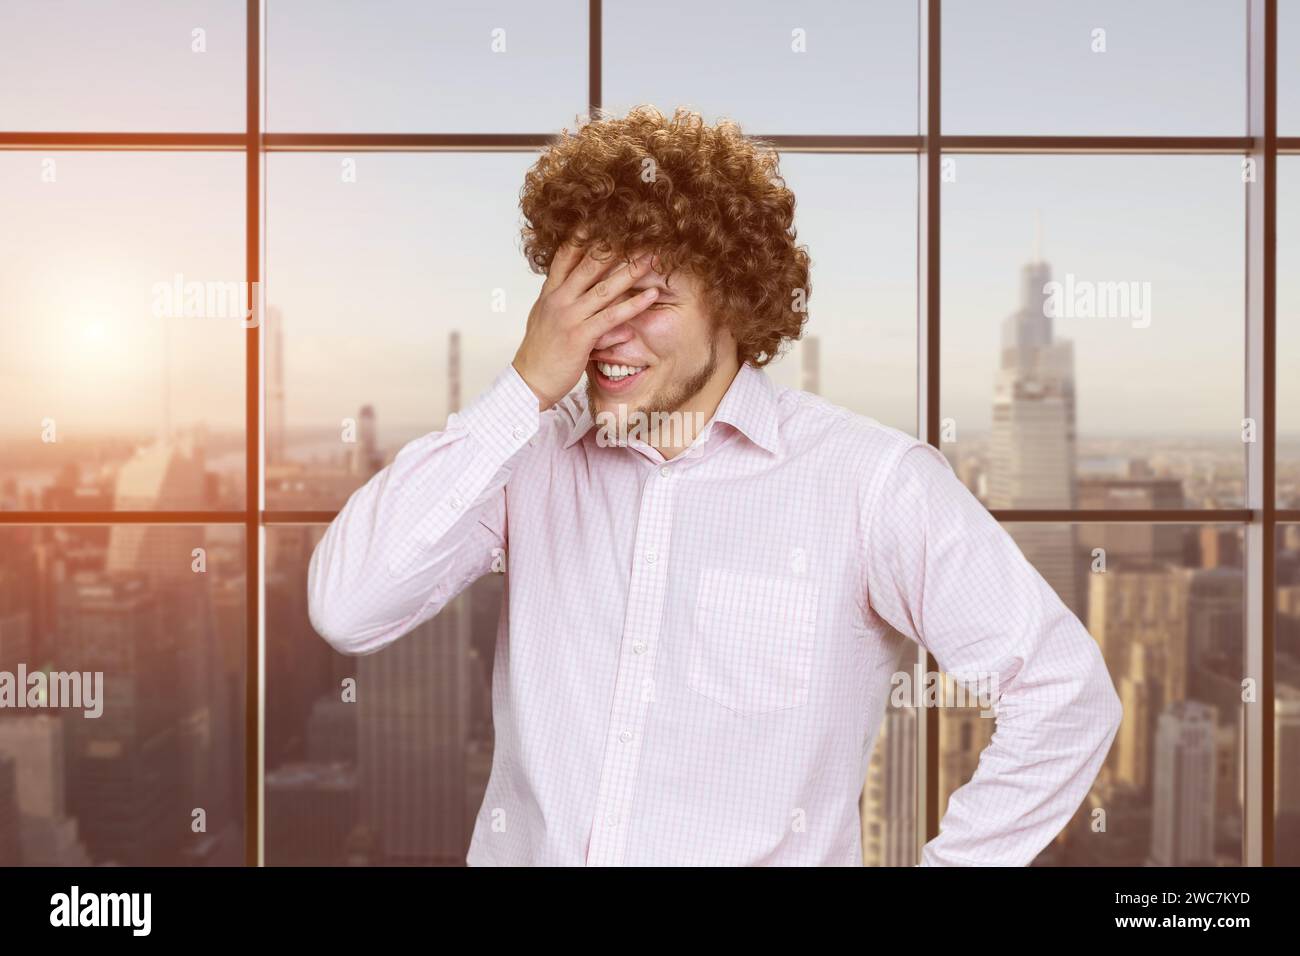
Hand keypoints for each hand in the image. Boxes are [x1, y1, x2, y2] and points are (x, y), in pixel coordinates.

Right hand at [512, 238, 659, 409]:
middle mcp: (559, 300)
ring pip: (604, 288)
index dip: (585, 236)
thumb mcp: (546, 319)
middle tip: (639, 232)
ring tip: (653, 258)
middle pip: (589, 264)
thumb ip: (562, 301)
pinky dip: (634, 305)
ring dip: (631, 271)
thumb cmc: (540, 354)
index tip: (604, 219)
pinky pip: (611, 317)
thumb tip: (577, 291)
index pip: (566, 255)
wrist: (528, 383)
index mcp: (550, 293)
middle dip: (616, 247)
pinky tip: (651, 296)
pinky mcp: (580, 337)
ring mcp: (569, 317)